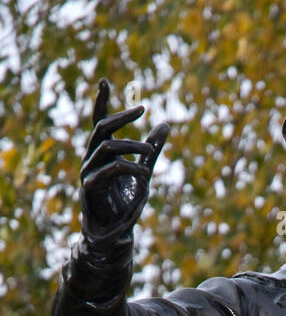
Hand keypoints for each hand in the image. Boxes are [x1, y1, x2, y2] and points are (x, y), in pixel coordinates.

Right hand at [80, 78, 168, 245]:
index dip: (101, 102)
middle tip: (142, 109)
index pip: (99, 122)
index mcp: (102, 152)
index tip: (105, 82)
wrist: (114, 234)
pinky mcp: (91, 188)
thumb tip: (166, 124)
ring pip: (107, 147)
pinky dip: (129, 167)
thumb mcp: (144, 172)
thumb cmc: (125, 204)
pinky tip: (145, 172)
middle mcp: (92, 158)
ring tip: (151, 152)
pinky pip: (109, 170)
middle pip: (101, 128)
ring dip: (132, 146)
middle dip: (121, 117)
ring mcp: (89, 172)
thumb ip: (152, 149)